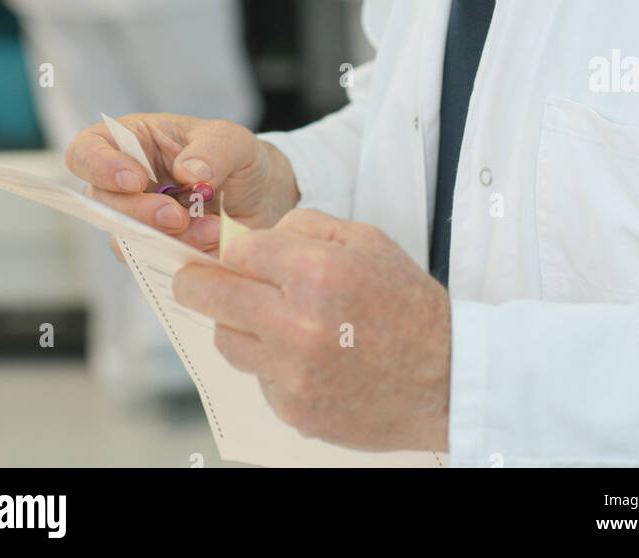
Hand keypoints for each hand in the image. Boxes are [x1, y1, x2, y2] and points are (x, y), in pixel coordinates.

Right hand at [66, 115, 298, 254]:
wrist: (263, 197)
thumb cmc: (237, 158)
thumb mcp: (234, 141)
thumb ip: (213, 150)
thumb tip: (187, 173)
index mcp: (134, 141)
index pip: (87, 150)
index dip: (99, 166)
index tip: (134, 180)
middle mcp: (126, 181)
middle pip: (100, 202)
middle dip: (138, 212)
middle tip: (177, 216)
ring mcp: (138, 219)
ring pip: (123, 238)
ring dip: (165, 238)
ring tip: (212, 229)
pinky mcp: (155, 249)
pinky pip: (151, 261)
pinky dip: (181, 255)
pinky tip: (213, 243)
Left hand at [173, 209, 450, 451]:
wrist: (445, 377)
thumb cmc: (406, 302)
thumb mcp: (365, 239)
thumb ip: (303, 227)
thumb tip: (251, 239)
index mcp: (317, 271)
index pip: (238, 251)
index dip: (229, 249)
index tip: (225, 253)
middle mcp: (298, 323)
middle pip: (211, 296)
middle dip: (197, 282)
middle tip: (193, 279)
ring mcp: (293, 373)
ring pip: (226, 340)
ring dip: (235, 325)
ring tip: (265, 318)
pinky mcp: (294, 410)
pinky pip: (256, 377)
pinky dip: (268, 364)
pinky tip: (302, 356)